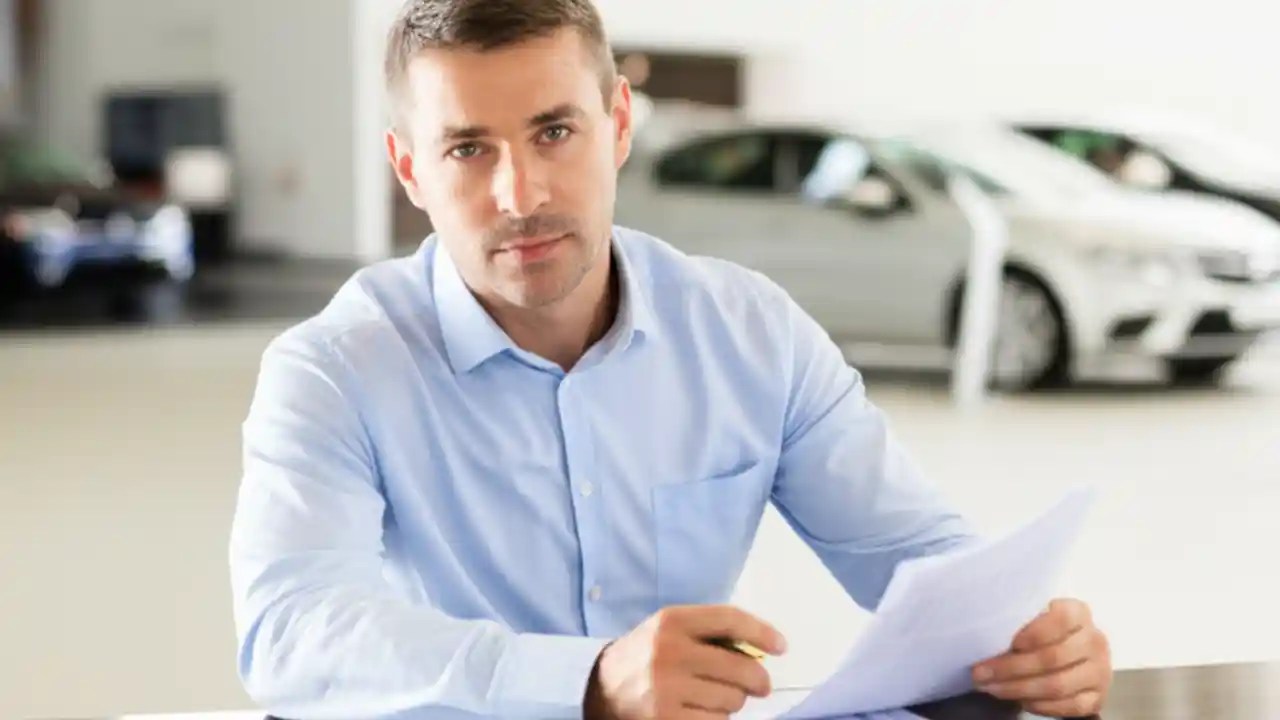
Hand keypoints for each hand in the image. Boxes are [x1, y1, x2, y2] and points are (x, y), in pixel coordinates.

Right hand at [584, 604, 787, 719]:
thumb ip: (708, 633)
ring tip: (713, 698)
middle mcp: (668, 652)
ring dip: (732, 703)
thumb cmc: (645, 657)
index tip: (782, 647)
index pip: (730, 620)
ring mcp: (666, 689)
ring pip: (732, 700)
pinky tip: (701, 714)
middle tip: (760, 685)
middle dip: (758, 679)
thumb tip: (761, 649)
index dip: (763, 632)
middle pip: (741, 667)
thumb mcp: (668, 631)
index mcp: (671, 621)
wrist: (599, 691)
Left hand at [972, 599, 1111, 717]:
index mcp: (1079, 612)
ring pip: (1058, 685)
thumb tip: (987, 637)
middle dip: (1011, 668)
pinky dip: (1041, 705)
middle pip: (1053, 657)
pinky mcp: (1098, 697)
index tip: (1010, 643)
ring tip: (991, 687)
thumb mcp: (1032, 616)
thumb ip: (1020, 622)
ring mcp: (1100, 670)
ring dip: (1019, 689)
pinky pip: (1070, 706)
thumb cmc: (1040, 629)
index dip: (1034, 632)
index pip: (1061, 618)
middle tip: (981, 673)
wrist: (1069, 651)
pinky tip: (1019, 700)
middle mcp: (1095, 640)